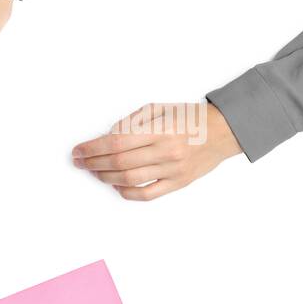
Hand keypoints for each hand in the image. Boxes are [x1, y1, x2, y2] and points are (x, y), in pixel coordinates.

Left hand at [72, 102, 242, 200]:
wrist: (224, 131)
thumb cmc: (190, 118)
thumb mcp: (160, 108)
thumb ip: (132, 121)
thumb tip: (108, 136)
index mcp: (161, 129)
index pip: (116, 141)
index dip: (92, 148)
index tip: (78, 150)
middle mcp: (167, 151)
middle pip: (118, 162)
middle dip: (92, 163)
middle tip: (79, 162)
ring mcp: (173, 170)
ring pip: (128, 180)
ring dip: (104, 177)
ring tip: (93, 171)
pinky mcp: (178, 184)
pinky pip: (146, 194)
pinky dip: (125, 192)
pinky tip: (115, 184)